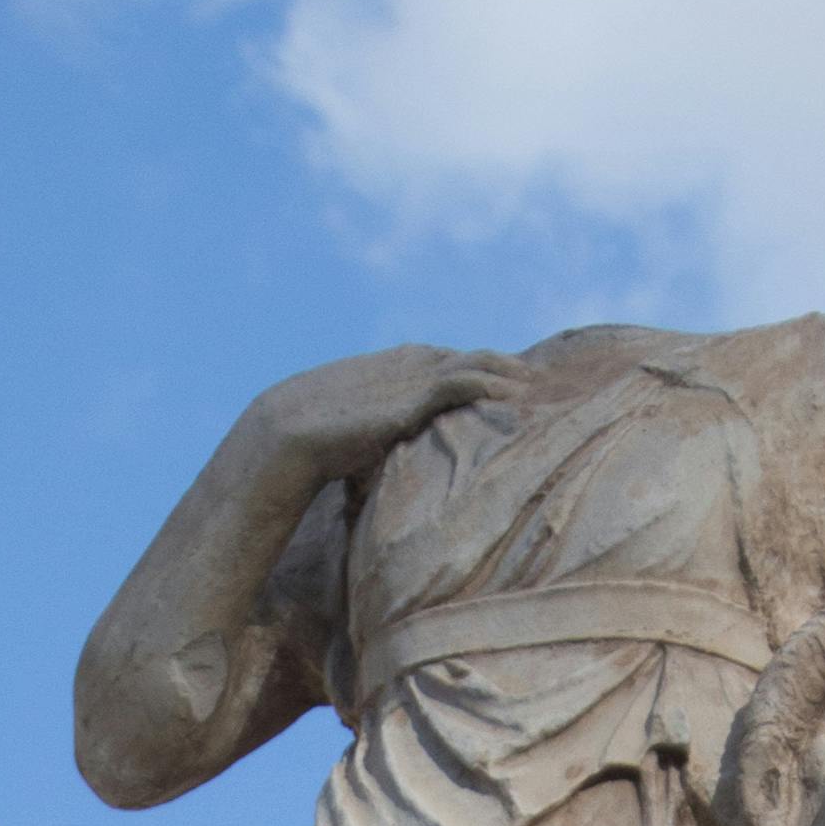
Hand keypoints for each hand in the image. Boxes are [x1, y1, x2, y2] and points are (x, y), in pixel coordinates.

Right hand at [254, 343, 516, 485]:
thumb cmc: (316, 441)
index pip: (444, 361)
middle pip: (465, 357)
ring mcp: (409, 376)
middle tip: (531, 374)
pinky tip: (512, 392)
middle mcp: (406, 365)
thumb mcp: (357, 432)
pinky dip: (489, 383)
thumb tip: (383, 468)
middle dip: (498, 363)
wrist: (291, 431)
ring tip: (533, 381)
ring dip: (504, 369)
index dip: (474, 368)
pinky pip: (461, 381)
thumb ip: (379, 436)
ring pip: (471, 363)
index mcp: (393, 368)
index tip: (502, 378)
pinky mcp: (411, 394)